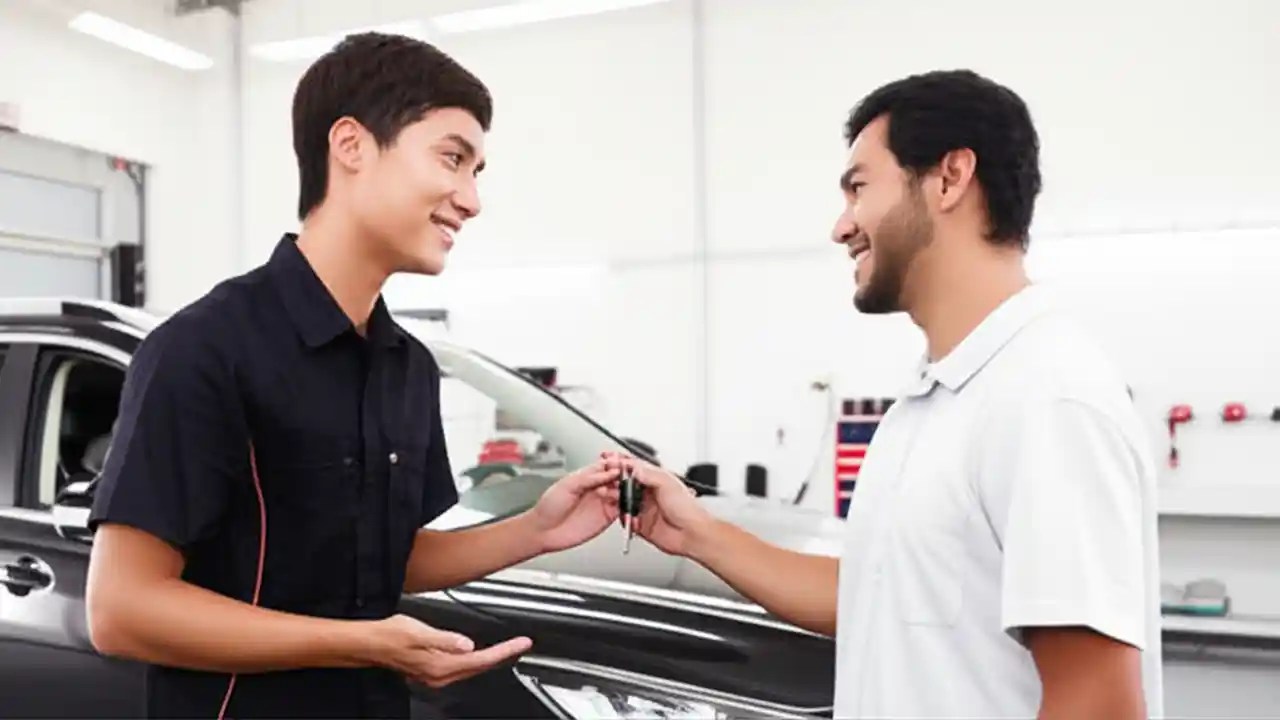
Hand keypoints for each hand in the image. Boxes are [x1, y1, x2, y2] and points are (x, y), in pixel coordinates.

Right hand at [368, 614, 531, 688]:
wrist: (368, 644)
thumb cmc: (389, 636)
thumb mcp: (419, 631)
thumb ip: (445, 639)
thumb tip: (467, 644)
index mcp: (440, 665)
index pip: (481, 659)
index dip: (505, 651)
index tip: (521, 643)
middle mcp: (439, 674)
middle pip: (480, 666)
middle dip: (503, 655)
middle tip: (520, 644)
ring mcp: (435, 675)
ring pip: (471, 668)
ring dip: (490, 658)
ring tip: (506, 647)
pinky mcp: (429, 671)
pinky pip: (460, 667)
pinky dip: (474, 659)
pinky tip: (475, 652)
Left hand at [527, 457, 621, 552]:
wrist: (543, 531)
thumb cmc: (548, 507)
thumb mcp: (568, 485)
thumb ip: (590, 477)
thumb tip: (610, 471)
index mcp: (587, 477)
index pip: (607, 466)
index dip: (617, 464)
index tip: (623, 464)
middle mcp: (596, 489)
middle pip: (618, 479)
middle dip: (626, 477)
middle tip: (629, 477)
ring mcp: (602, 503)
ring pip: (622, 494)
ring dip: (628, 491)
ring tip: (627, 490)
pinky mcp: (606, 518)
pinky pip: (622, 511)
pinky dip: (628, 507)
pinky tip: (627, 503)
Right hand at [619, 456, 711, 556]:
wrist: (692, 533)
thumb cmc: (688, 508)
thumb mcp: (668, 483)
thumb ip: (649, 474)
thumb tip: (633, 467)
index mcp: (656, 480)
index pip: (635, 468)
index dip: (622, 464)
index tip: (610, 461)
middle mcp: (649, 494)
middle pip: (626, 485)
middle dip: (615, 483)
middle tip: (607, 482)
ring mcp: (644, 509)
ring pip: (624, 502)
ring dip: (617, 500)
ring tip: (612, 497)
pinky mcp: (641, 524)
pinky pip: (626, 520)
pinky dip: (623, 518)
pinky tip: (625, 515)